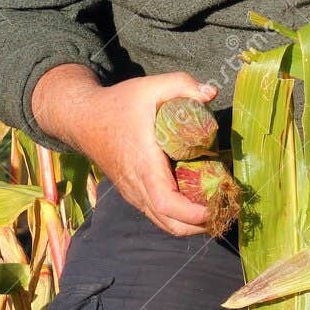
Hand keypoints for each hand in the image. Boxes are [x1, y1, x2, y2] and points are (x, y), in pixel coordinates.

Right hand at [34, 66, 217, 236]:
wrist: (83, 120)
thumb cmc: (118, 104)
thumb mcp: (149, 86)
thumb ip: (181, 84)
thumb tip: (212, 94)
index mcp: (143, 164)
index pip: (167, 204)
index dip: (195, 213)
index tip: (219, 202)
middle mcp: (137, 186)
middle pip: (171, 224)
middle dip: (202, 224)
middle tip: (226, 205)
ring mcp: (133, 193)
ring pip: (165, 224)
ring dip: (192, 223)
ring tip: (216, 204)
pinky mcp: (133, 194)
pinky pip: (158, 215)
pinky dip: (180, 216)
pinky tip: (197, 199)